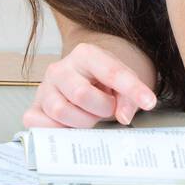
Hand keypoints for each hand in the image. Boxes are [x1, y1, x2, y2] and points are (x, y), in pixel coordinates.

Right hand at [21, 42, 156, 127]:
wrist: (80, 81)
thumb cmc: (101, 83)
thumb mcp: (121, 84)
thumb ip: (128, 98)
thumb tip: (124, 116)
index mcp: (85, 55)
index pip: (110, 71)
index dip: (132, 89)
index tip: (149, 102)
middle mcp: (60, 68)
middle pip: (81, 94)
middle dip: (102, 108)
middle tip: (107, 108)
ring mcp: (44, 88)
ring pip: (61, 111)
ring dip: (83, 121)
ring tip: (89, 115)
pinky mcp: (35, 108)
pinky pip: (39, 123)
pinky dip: (57, 129)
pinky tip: (70, 126)